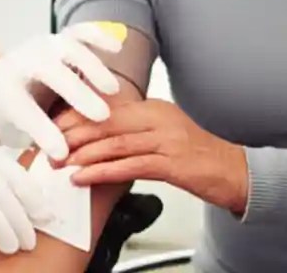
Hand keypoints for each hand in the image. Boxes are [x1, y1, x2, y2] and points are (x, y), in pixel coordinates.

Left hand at [0, 23, 123, 159]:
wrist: (7, 78)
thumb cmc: (17, 108)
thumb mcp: (19, 126)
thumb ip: (39, 135)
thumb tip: (62, 154)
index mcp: (6, 87)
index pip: (24, 108)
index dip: (44, 130)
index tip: (63, 152)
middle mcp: (23, 60)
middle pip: (49, 71)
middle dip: (75, 93)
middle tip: (101, 116)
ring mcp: (44, 46)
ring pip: (67, 48)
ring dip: (91, 67)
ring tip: (111, 90)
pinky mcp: (62, 39)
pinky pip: (80, 32)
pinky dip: (97, 36)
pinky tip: (116, 48)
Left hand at [56, 99, 248, 214]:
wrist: (237, 173)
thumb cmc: (198, 156)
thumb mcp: (163, 133)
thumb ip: (133, 130)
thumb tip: (97, 135)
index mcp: (153, 108)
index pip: (106, 108)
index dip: (76, 116)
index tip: (53, 126)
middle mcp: (158, 118)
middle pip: (106, 122)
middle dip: (73, 134)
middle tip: (49, 146)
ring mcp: (167, 140)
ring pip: (115, 144)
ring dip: (83, 154)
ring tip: (61, 163)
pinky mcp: (173, 163)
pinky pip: (130, 166)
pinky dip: (102, 172)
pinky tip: (84, 178)